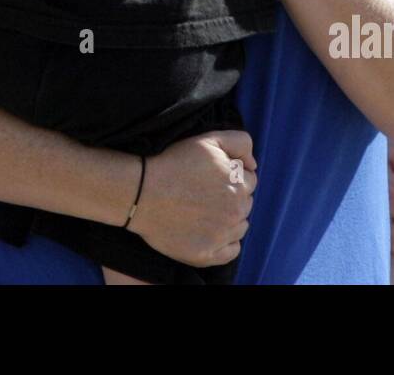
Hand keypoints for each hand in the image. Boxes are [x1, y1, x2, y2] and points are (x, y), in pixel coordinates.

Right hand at [126, 130, 257, 267]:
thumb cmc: (173, 163)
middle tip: (204, 192)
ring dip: (229, 219)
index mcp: (239, 184)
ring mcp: (222, 235)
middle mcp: (236, 210)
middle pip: (245, 204)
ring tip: (203, 210)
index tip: (212, 176)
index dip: (231, 176)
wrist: (141, 192)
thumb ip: (240, 143)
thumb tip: (253, 164)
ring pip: (240, 226)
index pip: (249, 180)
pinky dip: (225, 242)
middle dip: (231, 197)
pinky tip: (208, 230)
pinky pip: (232, 250)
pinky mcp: (207, 254)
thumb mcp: (208, 140)